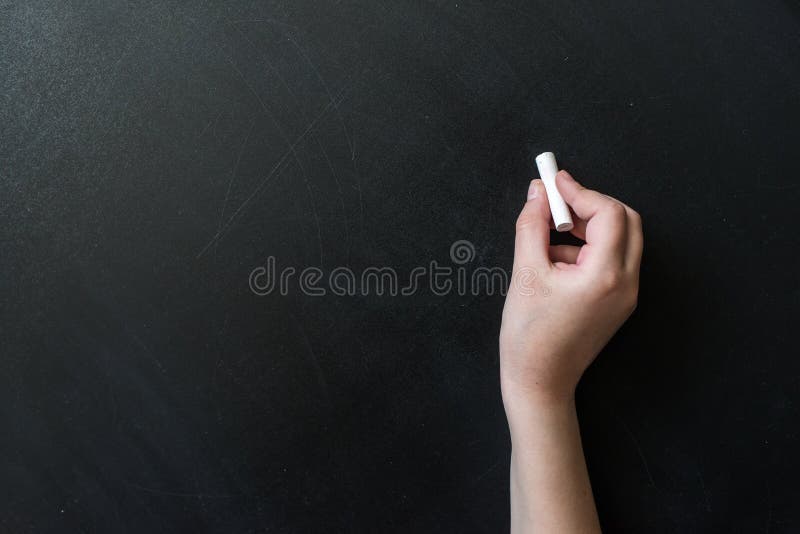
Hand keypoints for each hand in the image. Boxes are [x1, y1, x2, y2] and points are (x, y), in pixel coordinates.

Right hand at [500, 170, 641, 407]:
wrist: (540, 382)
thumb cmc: (530, 336)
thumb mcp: (525, 273)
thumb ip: (532, 226)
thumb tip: (537, 194)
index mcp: (606, 275)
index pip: (608, 212)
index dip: (579, 191)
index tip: (553, 182)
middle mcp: (626, 283)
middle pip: (625, 221)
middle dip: (590, 205)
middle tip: (557, 204)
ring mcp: (626, 295)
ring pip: (620, 240)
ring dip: (588, 228)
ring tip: (549, 239)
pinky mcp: (618, 303)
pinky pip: (612, 261)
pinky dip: (588, 249)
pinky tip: (555, 262)